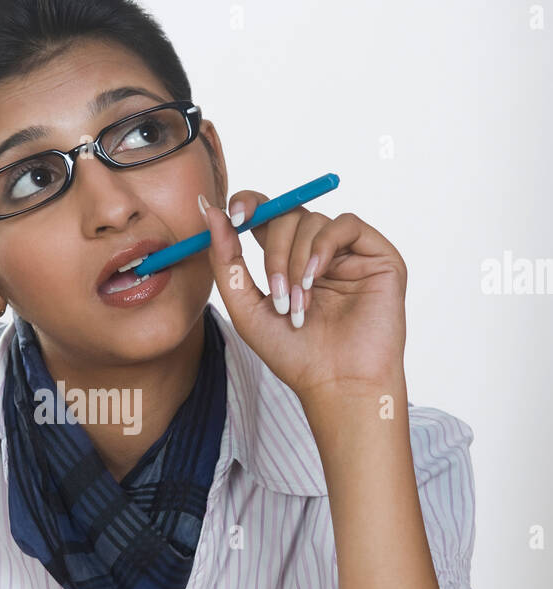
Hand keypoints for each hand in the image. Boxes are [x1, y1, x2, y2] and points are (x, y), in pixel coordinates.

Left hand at [202, 191, 407, 407]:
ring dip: (297, 261)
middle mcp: (317, 253)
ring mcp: (348, 253)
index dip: (249, 205)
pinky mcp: (377, 256)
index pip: (267, 215)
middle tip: (275, 291)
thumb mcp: (246, 308)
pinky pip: (346, 224)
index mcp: (287, 262)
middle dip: (273, 250)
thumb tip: (211, 212)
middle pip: (287, 215)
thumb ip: (226, 261)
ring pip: (312, 220)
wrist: (337, 383)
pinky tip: (316, 276)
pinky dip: (323, 246)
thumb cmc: (295, 355)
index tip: (232, 215)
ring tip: (300, 303)